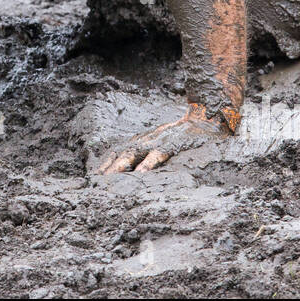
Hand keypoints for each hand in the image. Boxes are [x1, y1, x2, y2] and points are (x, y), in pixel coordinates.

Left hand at [98, 101, 232, 172]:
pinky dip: (148, 164)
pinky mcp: (172, 143)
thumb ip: (148, 152)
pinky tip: (141, 174)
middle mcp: (146, 138)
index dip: (105, 163)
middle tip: (96, 183)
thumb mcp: (162, 140)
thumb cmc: (184, 134)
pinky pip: (158, 154)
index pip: (117, 150)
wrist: (206, 117)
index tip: (93, 177)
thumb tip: (137, 172)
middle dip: (107, 168)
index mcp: (142, 139)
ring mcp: (158, 140)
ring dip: (120, 166)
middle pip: (120, 153)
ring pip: (134, 153)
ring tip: (110, 180)